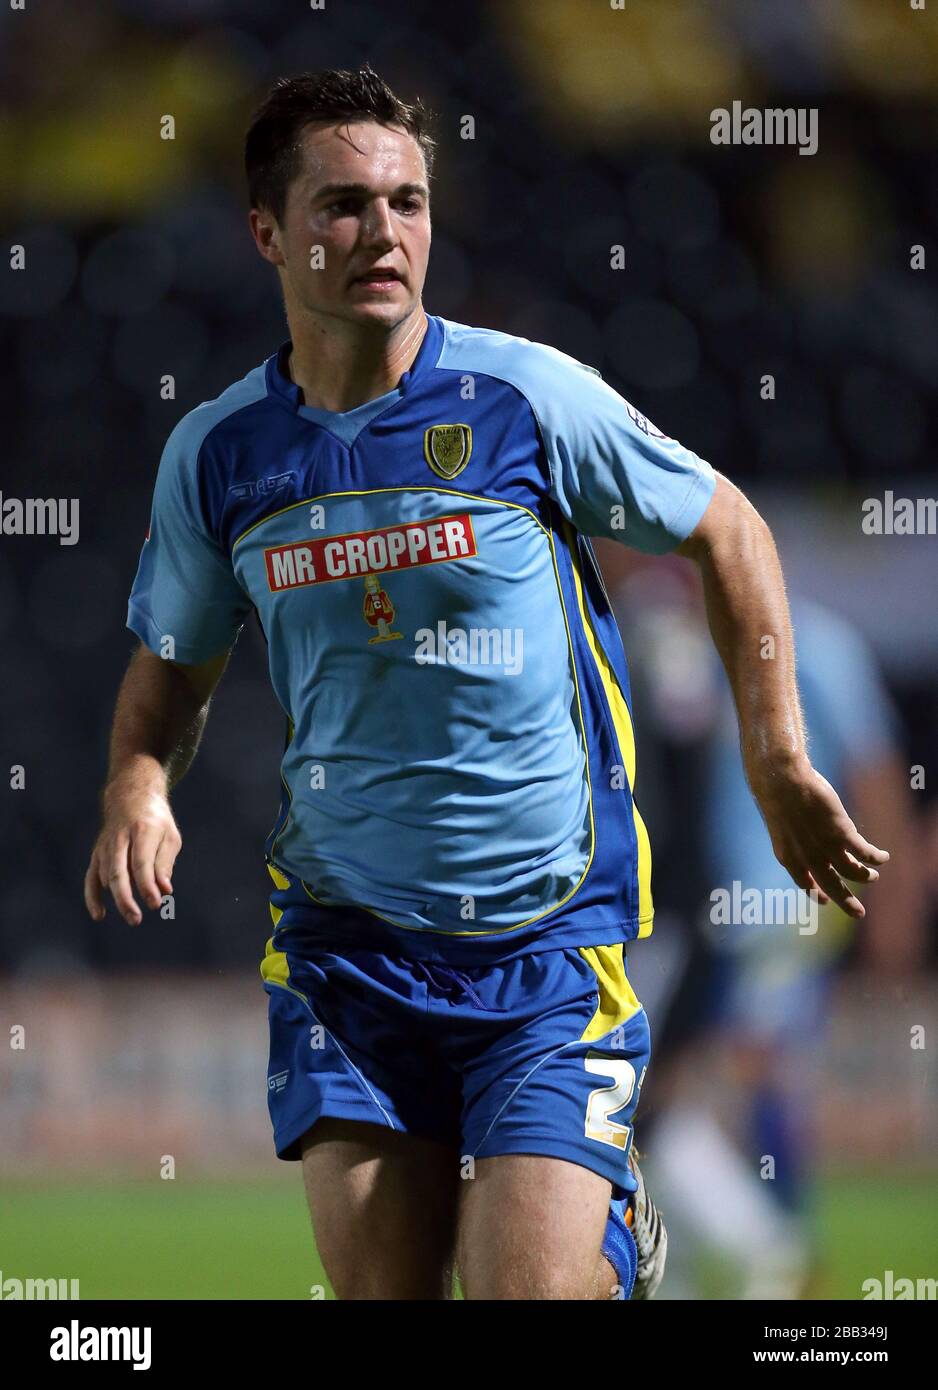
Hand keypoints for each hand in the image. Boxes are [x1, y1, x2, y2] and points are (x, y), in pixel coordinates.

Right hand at [84, 779, 181, 925]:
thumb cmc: (155, 820)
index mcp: (142, 830)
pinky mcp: (97, 854)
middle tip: (137, 919)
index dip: (147, 886)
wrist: (129, 797)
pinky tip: (99, 914)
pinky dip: (92, 896)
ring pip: (106, 876)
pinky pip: (91, 878)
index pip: (142, 863)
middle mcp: (120, 838)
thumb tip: (164, 891)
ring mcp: (105, 846)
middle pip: (118, 872)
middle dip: (126, 898)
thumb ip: (164, 864)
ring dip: (118, 898)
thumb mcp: (170, 836)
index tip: (156, 904)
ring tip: (133, 917)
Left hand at [748, 758, 888, 917]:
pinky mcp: (842, 833)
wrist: (782, 782)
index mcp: (789, 858)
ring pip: (853, 872)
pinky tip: (884, 857)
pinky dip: (876, 858)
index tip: (824, 901)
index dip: (816, 894)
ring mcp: (826, 848)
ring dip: (865, 876)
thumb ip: (793, 838)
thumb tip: (804, 837)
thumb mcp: (782, 823)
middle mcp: (808, 858)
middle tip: (859, 914)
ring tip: (873, 876)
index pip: (804, 884)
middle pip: (832, 886)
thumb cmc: (778, 795)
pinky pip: (864, 853)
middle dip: (846, 902)